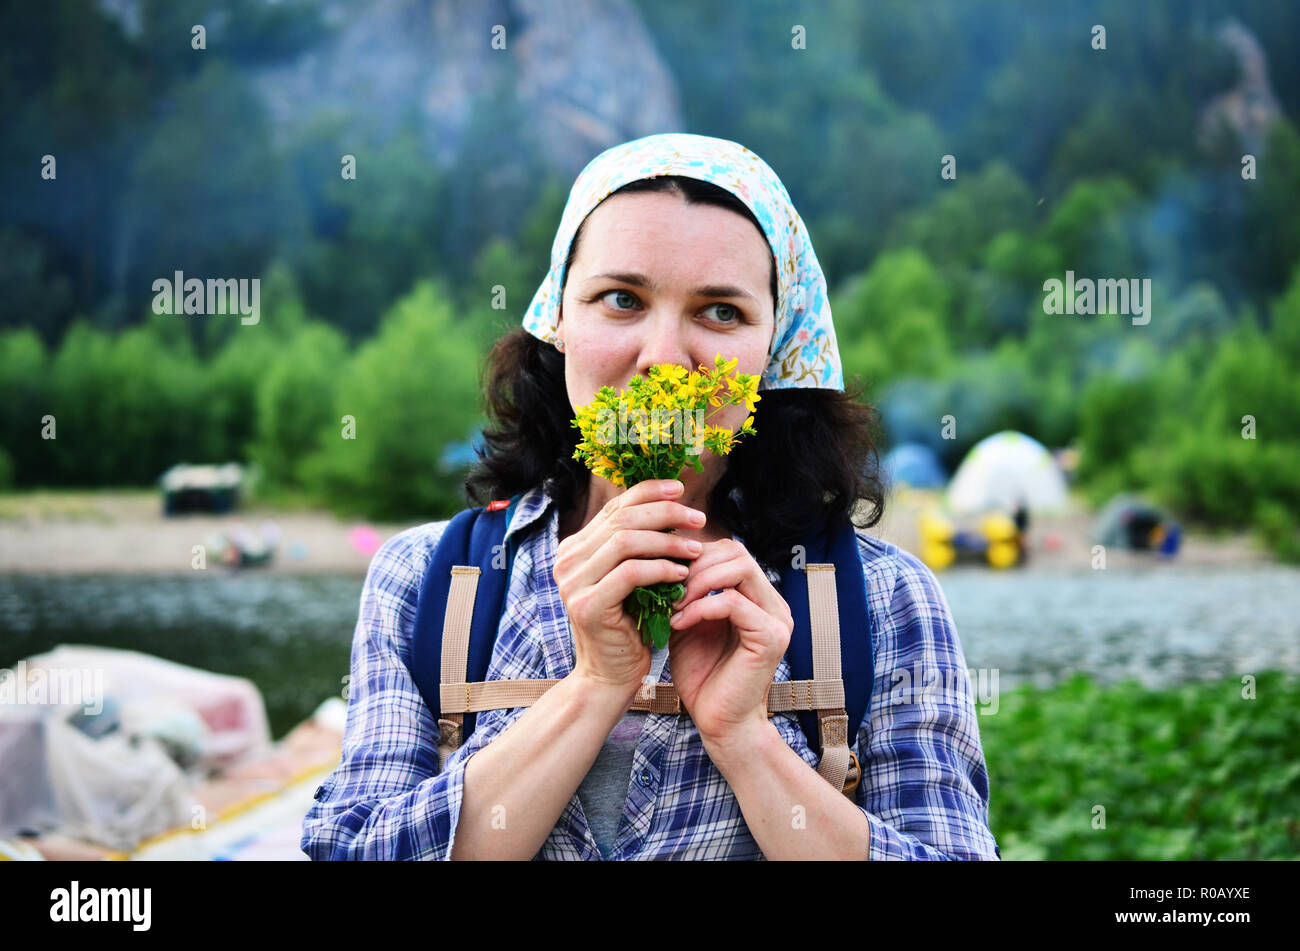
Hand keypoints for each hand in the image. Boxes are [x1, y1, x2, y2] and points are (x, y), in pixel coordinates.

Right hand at [554, 478, 705, 690]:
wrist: (610, 675)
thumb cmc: (629, 625)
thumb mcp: (632, 578)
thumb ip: (639, 545)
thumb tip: (674, 505)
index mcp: (575, 548)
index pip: (614, 507)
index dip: (648, 492)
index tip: (681, 490)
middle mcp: (567, 560)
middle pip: (622, 519)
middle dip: (665, 514)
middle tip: (699, 520)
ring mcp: (573, 583)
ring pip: (626, 541)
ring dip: (668, 542)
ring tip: (695, 549)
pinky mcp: (588, 605)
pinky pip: (631, 573)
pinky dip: (661, 569)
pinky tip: (682, 574)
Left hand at [667, 537, 793, 744]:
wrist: (719, 723)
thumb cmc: (702, 676)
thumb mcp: (688, 623)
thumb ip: (686, 593)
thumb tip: (664, 558)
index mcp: (758, 597)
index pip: (730, 551)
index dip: (695, 556)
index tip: (663, 575)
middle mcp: (773, 603)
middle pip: (736, 552)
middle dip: (695, 565)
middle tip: (667, 588)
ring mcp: (777, 619)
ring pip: (739, 568)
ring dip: (697, 583)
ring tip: (673, 605)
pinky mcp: (771, 637)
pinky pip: (733, 603)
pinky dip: (701, 608)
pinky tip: (680, 623)